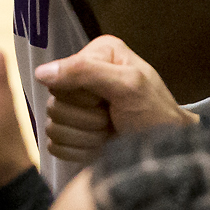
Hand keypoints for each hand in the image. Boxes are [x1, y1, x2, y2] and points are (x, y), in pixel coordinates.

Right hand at [33, 34, 195, 163]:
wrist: (168, 154)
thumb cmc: (156, 116)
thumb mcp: (128, 85)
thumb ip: (85, 71)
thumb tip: (40, 73)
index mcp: (96, 55)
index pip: (59, 76)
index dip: (83, 95)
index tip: (109, 100)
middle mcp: (81, 76)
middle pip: (54, 103)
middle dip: (87, 118)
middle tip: (113, 118)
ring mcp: (74, 108)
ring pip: (53, 126)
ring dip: (87, 137)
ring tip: (111, 132)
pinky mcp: (71, 136)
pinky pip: (55, 145)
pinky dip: (81, 151)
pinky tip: (102, 146)